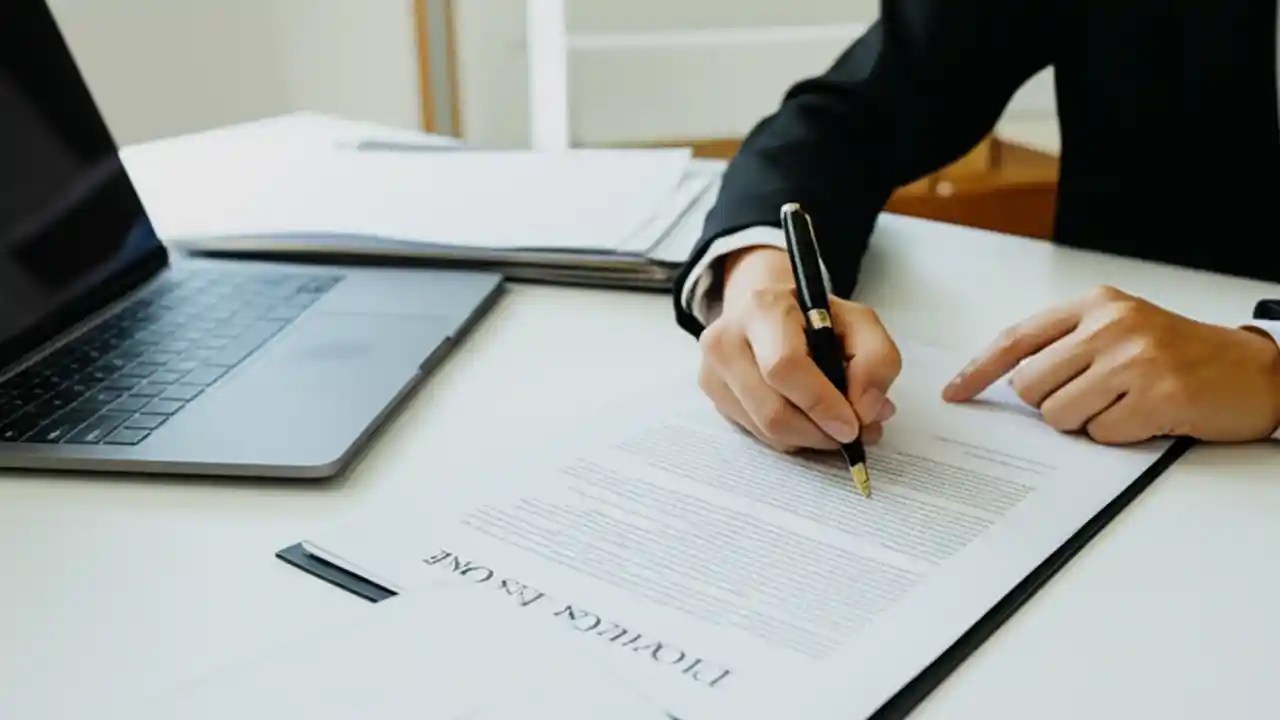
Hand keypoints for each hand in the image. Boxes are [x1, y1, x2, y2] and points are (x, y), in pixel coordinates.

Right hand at [697, 246, 901, 452]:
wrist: (766, 309)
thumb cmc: (815, 318)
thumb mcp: (860, 322)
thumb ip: (877, 360)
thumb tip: (864, 410)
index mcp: (762, 308)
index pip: (784, 367)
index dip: (821, 403)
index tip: (852, 426)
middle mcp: (725, 339)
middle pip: (772, 411)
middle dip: (819, 432)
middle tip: (852, 434)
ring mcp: (712, 371)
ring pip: (765, 430)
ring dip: (809, 439)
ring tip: (837, 426)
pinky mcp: (712, 396)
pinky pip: (757, 434)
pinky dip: (791, 437)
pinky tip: (808, 419)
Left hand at [944, 285, 1279, 443]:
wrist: (1254, 370)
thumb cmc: (1179, 353)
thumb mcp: (1120, 328)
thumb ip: (1067, 345)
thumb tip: (1009, 382)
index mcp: (1095, 304)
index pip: (1016, 338)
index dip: (978, 370)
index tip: (954, 393)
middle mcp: (1111, 325)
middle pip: (1030, 386)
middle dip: (1050, 404)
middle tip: (1094, 397)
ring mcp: (1135, 359)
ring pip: (1059, 415)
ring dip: (1085, 422)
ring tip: (1123, 404)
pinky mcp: (1157, 396)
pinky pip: (1101, 435)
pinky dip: (1118, 436)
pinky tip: (1147, 416)